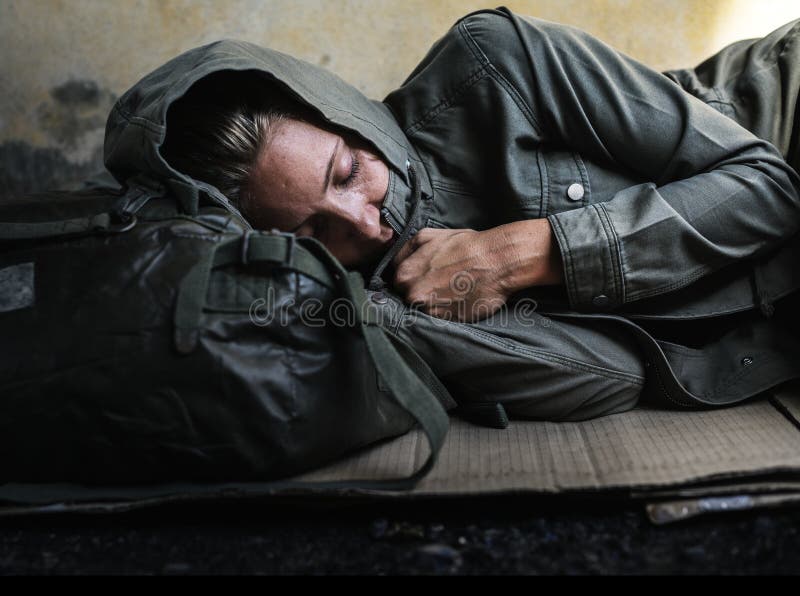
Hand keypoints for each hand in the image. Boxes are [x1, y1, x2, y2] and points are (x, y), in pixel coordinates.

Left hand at [391, 219, 563, 322]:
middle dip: (419, 289)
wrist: (496, 261)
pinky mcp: (447, 321)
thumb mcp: (427, 235)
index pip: (396, 281)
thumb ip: (405, 250)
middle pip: (407, 296)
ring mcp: (429, 310)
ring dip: (432, 301)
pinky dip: (446, 309)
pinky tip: (457, 297)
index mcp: (404, 274)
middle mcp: (412, 295)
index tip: (421, 274)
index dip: (409, 277)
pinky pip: (439, 317)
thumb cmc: (464, 245)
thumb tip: (393, 262)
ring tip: (449, 288)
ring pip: (422, 308)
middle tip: (437, 280)